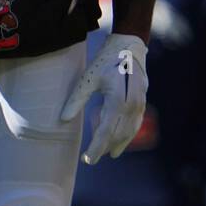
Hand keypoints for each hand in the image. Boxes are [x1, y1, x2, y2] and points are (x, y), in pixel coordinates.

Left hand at [60, 33, 147, 164]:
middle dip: (104, 147)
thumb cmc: (106, 60)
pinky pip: (135, 124)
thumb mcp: (88, 78)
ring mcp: (139, 104)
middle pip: (118, 134)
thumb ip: (76, 100)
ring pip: (128, 132)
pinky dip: (127, 134)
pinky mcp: (142, 102)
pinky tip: (120, 140)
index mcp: (117, 99)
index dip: (96, 148)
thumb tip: (63, 120)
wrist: (129, 45)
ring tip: (106, 152)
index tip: (87, 160)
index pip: (106, 131)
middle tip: (90, 158)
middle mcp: (131, 104)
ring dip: (117, 143)